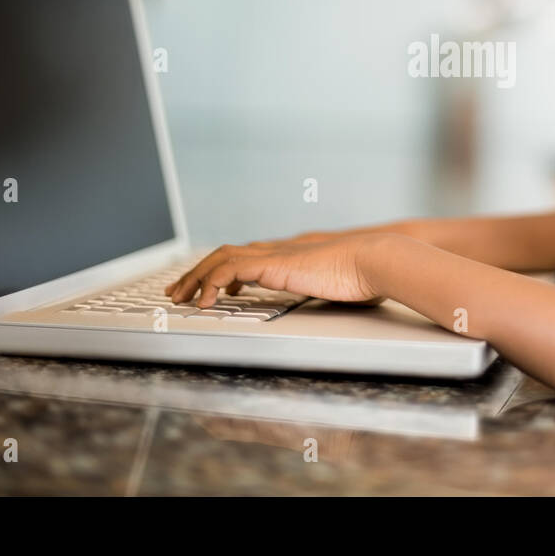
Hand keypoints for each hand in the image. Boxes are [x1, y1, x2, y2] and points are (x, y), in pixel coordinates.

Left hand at [164, 235, 388, 307]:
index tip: (209, 291)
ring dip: (196, 277)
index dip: (222, 272)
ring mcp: (273, 256)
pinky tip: (205, 301)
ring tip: (181, 297)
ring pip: (219, 259)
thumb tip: (330, 304)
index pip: (246, 257)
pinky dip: (211, 283)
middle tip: (179, 292)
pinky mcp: (272, 264)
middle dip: (198, 274)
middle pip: (225, 255)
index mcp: (289, 256)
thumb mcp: (338, 287)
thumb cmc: (365, 275)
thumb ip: (325, 291)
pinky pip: (229, 269)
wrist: (375, 259)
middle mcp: (276, 251)